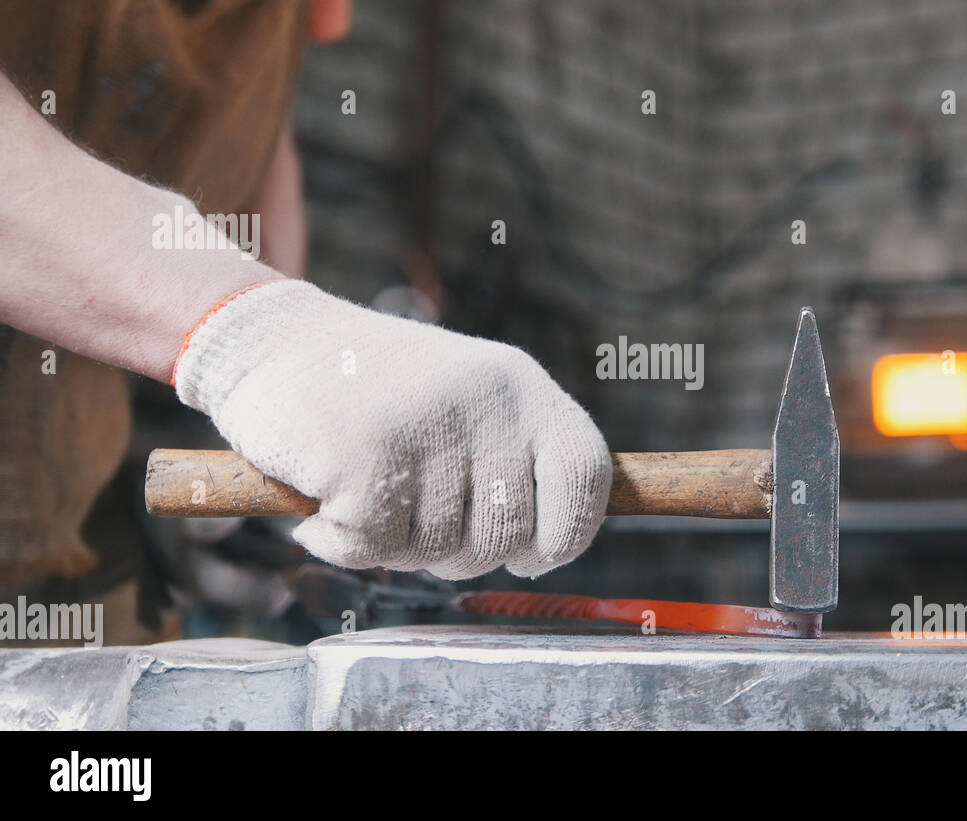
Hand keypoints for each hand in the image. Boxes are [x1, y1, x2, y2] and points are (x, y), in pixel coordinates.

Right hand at [173, 280, 610, 578]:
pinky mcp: (365, 454)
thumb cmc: (375, 389)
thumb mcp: (469, 400)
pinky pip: (372, 548)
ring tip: (363, 490)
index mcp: (522, 387)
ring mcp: (427, 425)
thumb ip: (513, 460)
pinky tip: (321, 502)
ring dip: (393, 545)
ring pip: (437, 550)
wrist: (270, 339)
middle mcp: (486, 401)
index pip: (584, 478)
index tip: (530, 555)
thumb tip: (552, 545)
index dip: (566, 535)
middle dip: (460, 554)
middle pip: (508, 536)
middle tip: (412, 517)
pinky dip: (339, 543)